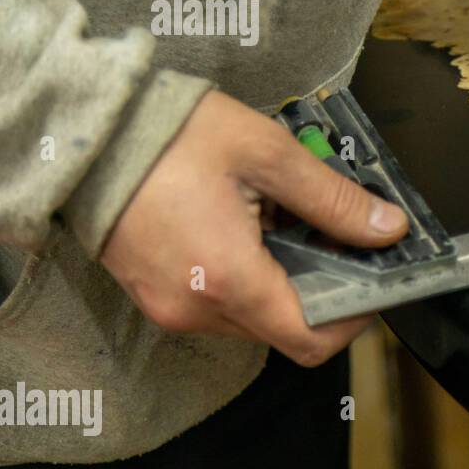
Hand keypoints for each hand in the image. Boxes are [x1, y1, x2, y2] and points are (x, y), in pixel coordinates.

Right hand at [101, 90, 408, 365]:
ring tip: (283, 220)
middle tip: (334, 235)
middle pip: (285, 329)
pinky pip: (218, 302)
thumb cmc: (169, 133)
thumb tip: (388, 230)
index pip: (312, 340)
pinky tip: (248, 225)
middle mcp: (196, 310)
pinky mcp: (153, 294)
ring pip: (253, 317)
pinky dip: (247, 276)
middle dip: (321, 289)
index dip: (354, 316)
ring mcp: (169, 307)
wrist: (81, 127)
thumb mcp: (267, 154)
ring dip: (282, 281)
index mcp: (228, 280)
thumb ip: (333, 200)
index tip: (373, 279)